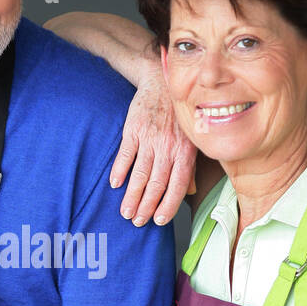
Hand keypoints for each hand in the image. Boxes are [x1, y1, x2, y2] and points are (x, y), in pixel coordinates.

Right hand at [110, 61, 196, 225]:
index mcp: (185, 152)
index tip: (158, 221)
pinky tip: (115, 184)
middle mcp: (168, 147)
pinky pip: (126, 154)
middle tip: (137, 222)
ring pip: (141, 173)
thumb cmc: (179, 115)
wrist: (162, 83)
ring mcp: (150, 138)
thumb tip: (189, 191)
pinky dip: (120, 170)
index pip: (178, 185)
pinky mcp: (134, 129)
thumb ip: (190, 166)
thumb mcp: (191, 139)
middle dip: (146, 206)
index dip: (168, 205)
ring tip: (126, 212)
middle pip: (157, 183)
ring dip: (132, 195)